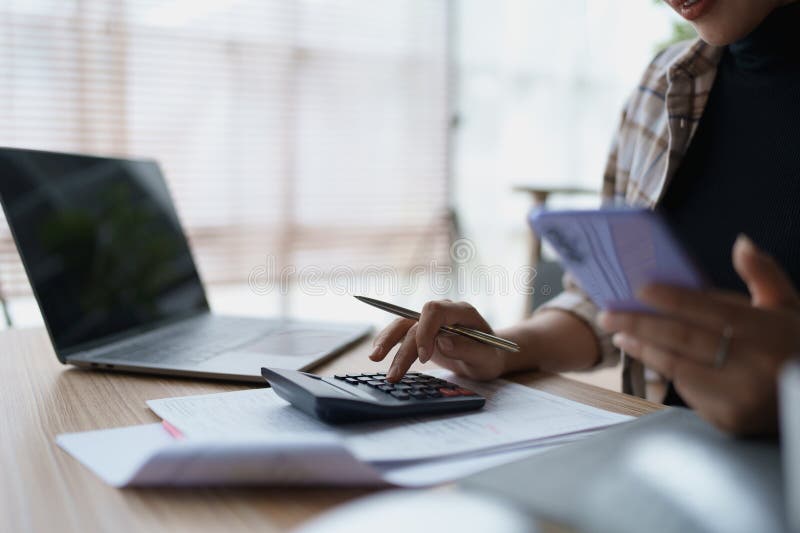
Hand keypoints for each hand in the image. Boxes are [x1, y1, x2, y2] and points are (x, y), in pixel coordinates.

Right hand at [368, 300, 507, 381]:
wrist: (487, 356)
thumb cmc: (490, 355)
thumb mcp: (487, 357)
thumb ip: (468, 349)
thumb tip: (442, 342)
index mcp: (461, 311)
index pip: (435, 311)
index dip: (425, 331)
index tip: (424, 357)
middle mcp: (442, 312)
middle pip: (414, 322)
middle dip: (402, 348)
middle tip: (393, 374)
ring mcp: (430, 321)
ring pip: (402, 325)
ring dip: (387, 341)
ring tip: (374, 359)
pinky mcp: (421, 331)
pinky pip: (401, 332)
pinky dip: (388, 342)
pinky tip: (377, 354)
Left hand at [599, 235, 799, 435]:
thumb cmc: (796, 349)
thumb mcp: (789, 308)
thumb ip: (763, 275)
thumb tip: (741, 243)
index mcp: (766, 332)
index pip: (709, 310)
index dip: (672, 298)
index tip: (640, 288)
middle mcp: (753, 366)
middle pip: (682, 338)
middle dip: (640, 323)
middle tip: (607, 313)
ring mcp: (739, 397)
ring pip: (677, 367)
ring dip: (644, 348)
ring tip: (621, 333)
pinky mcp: (728, 421)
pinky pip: (688, 391)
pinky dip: (668, 371)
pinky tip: (650, 356)